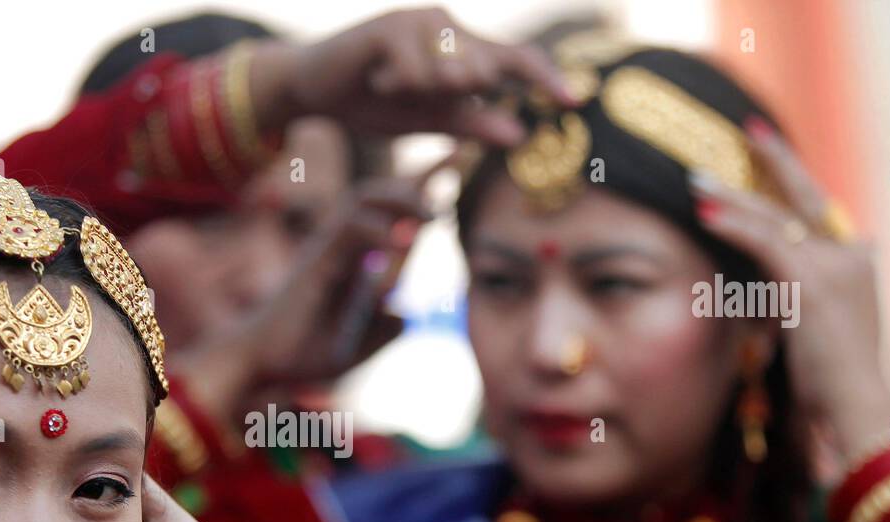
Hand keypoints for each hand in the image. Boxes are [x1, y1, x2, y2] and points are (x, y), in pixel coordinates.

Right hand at [175, 157, 456, 425]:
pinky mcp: (315, 260)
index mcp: (354, 260)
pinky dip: (377, 228)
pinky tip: (402, 240)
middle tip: (457, 164)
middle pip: (379, 195)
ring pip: (364, 200)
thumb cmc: (303, 353)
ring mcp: (327, 249)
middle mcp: (340, 246)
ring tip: (435, 213)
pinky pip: (348, 229)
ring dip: (402, 198)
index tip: (456, 160)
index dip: (422, 188)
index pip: (392, 216)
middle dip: (419, 178)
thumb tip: (405, 314)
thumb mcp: (359, 346)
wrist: (262, 362)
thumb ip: (385, 329)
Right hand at [251, 7, 578, 146]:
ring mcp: (421, 21)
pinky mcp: (392, 25)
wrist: (316, 89)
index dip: (544, 78)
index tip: (573, 100)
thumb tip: (521, 133)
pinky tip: (375, 79)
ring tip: (389, 85)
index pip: (515, 61)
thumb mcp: (429, 121)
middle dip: (458, 95)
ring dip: (422, 92)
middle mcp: (448, 28)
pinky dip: (397, 86)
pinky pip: (417, 71)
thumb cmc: (374, 102)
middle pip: (485, 69)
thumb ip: (473, 123)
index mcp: (461, 51)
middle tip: (414, 94)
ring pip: (453, 71)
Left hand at [689, 118, 889, 459]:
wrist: (859, 405)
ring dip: (733, 196)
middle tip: (748, 129)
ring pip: (777, 216)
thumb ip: (795, 299)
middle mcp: (852, 254)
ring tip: (696, 180)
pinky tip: (705, 214)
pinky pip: (766, 242)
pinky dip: (734, 225)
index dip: (790, 178)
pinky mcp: (812, 284)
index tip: (765, 148)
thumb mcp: (815, 330)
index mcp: (858, 262)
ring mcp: (835, 266)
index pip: (818, 210)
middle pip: (805, 195)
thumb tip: (765, 288)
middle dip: (774, 160)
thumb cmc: (834, 383)